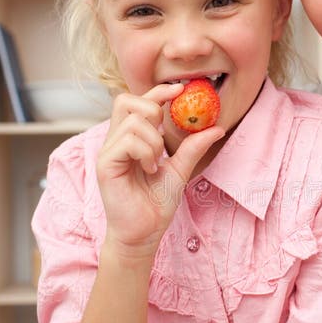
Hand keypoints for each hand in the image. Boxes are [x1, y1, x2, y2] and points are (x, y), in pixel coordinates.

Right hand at [97, 84, 223, 254]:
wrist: (144, 233)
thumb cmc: (156, 204)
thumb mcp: (180, 170)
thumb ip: (192, 148)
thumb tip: (216, 128)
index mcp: (129, 138)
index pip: (136, 101)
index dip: (157, 91)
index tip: (180, 89)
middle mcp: (115, 140)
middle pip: (126, 101)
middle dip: (153, 111)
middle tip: (164, 138)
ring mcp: (108, 151)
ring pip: (133, 122)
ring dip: (154, 141)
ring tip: (156, 163)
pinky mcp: (105, 164)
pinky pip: (128, 141)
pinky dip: (146, 152)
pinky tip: (149, 169)